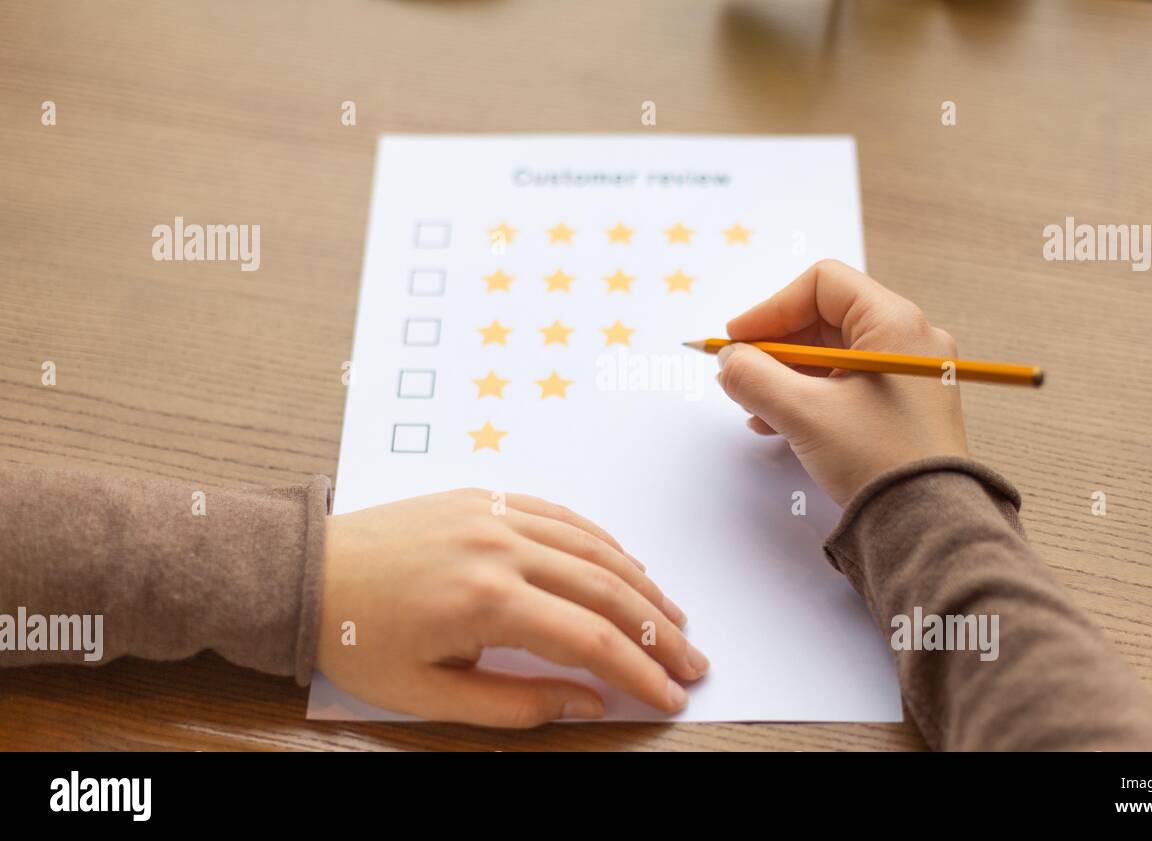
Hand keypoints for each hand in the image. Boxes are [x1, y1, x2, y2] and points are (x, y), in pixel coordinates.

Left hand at [315, 489, 706, 726]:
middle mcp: (499, 547)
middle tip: (693, 662)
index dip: (639, 671)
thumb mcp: (428, 694)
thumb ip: (515, 702)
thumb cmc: (357, 639)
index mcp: (484, 600)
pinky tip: (626, 566)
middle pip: (605, 588)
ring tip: (675, 618)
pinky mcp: (484, 497)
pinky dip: (602, 541)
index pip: (589, 638)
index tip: (670, 696)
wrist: (305, 573)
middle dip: (658, 631)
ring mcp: (493, 514)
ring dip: (642, 584)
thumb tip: (587, 700)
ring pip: (592, 547)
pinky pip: (561, 516)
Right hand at [717, 259, 968, 505]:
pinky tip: (779, 423)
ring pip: (832, 355)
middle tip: (740, 375)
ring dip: (786, 375)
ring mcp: (909, 374)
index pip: (823, 284)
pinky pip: (847, 384)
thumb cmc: (878, 461)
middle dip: (775, 347)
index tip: (739, 340)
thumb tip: (729, 360)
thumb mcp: (803, 413)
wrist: (929, 525)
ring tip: (756, 407)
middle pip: (825, 318)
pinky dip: (809, 396)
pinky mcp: (904, 406)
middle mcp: (909, 340)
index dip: (772, 308)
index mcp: (895, 324)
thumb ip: (754, 377)